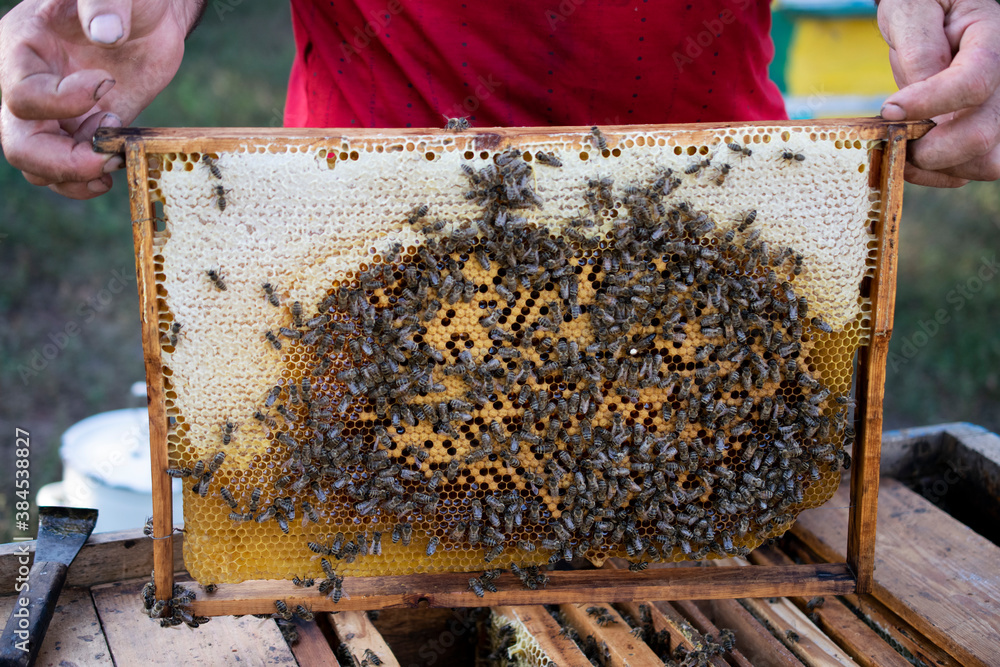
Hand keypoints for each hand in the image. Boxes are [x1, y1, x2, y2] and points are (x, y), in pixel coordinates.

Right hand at [0, 0, 200, 198]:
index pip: (22, 96)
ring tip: (113, 159)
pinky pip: (72, 171)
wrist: (149, 16)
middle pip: (20, 145)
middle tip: (104, 159)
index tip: (107, 83)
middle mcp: (29, 88)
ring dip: (77, 177)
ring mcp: (56, 115)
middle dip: (60, 162)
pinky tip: (121, 159)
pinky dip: (92, 177)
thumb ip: (104, 2)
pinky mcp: (85, 131)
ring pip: (41, 168)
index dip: (63, 102)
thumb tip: (105, 31)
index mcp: (21, 50)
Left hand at [877, 0, 999, 186]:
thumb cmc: (922, 5)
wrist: (933, 12)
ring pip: (987, 161)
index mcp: (992, 40)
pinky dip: (939, 174)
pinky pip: (971, 171)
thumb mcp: (913, 10)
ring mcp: (999, 110)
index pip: (973, 83)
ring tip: (902, 148)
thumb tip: (912, 101)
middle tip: (894, 138)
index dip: (928, 104)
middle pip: (984, 135)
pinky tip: (910, 157)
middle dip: (930, 149)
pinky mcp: (984, 132)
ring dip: (938, 167)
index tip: (889, 109)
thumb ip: (918, 49)